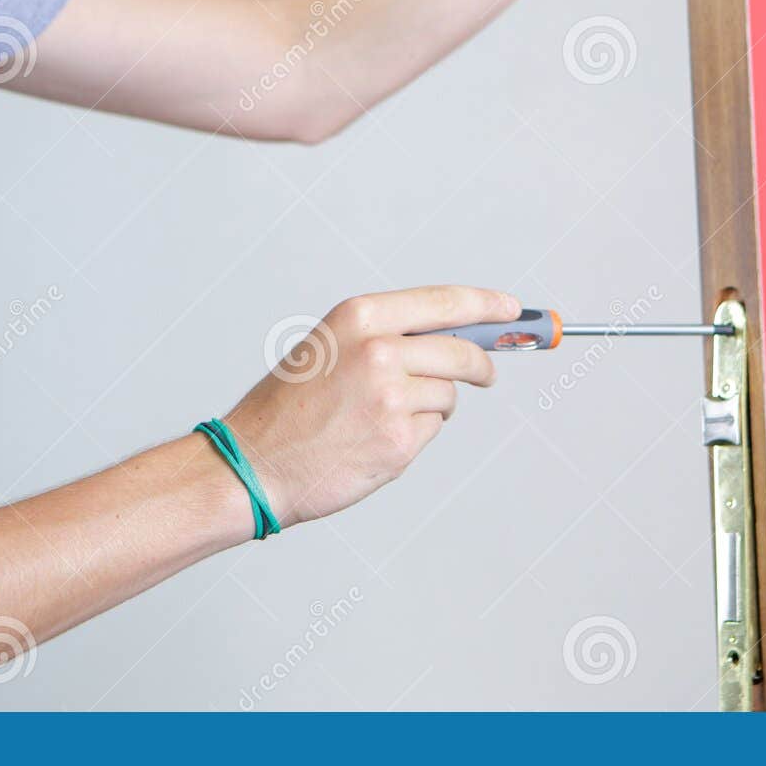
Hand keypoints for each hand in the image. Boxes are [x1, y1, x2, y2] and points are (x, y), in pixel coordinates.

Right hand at [217, 286, 519, 527]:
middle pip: (462, 352)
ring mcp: (391, 396)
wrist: (254, 463)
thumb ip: (389, 336)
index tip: (511, 309)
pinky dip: (415, 435)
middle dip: (481, 366)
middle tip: (486, 375)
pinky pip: (432, 429)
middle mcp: (378, 350)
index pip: (444, 302)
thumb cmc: (289, 407)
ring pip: (449, 396)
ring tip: (383, 416)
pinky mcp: (398, 440)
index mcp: (360, 317)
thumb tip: (459, 337)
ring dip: (432, 406)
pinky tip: (376, 440)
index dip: (486, 304)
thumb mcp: (331, 347)